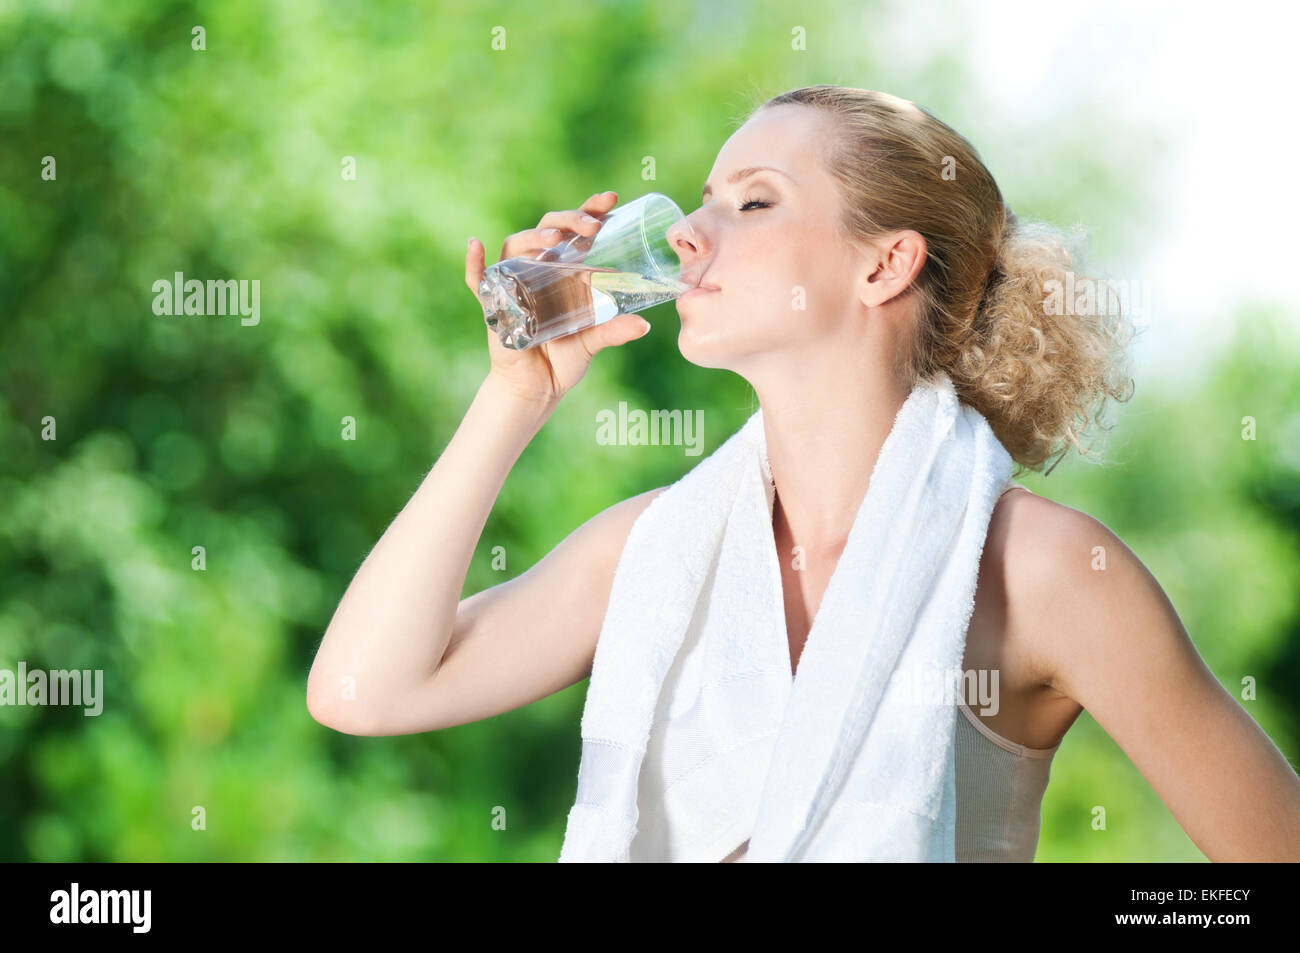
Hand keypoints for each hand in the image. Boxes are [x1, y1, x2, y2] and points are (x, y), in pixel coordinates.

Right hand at [465, 190, 651, 405]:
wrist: (537, 388)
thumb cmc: (563, 360)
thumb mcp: (592, 342)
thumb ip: (615, 330)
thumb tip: (644, 325)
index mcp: (563, 271)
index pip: (575, 231)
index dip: (589, 211)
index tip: (610, 199)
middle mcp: (537, 270)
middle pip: (547, 229)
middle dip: (569, 219)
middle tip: (592, 225)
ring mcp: (513, 283)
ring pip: (516, 246)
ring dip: (534, 236)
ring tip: (556, 238)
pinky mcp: (493, 303)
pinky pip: (476, 280)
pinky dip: (474, 263)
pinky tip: (476, 245)